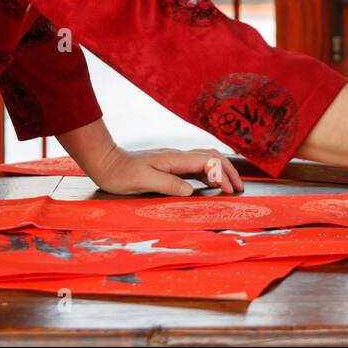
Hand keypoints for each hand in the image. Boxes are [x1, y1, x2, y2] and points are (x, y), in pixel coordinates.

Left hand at [84, 146, 245, 196]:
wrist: (108, 163)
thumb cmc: (123, 173)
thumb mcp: (144, 181)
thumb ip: (169, 184)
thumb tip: (191, 191)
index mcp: (175, 159)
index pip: (208, 162)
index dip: (224, 174)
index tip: (231, 190)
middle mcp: (178, 157)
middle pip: (212, 157)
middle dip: (229, 171)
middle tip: (239, 189)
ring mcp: (174, 160)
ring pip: (206, 161)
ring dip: (221, 172)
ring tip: (231, 187)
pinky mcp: (170, 166)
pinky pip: (195, 167)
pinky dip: (209, 174)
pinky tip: (211, 185)